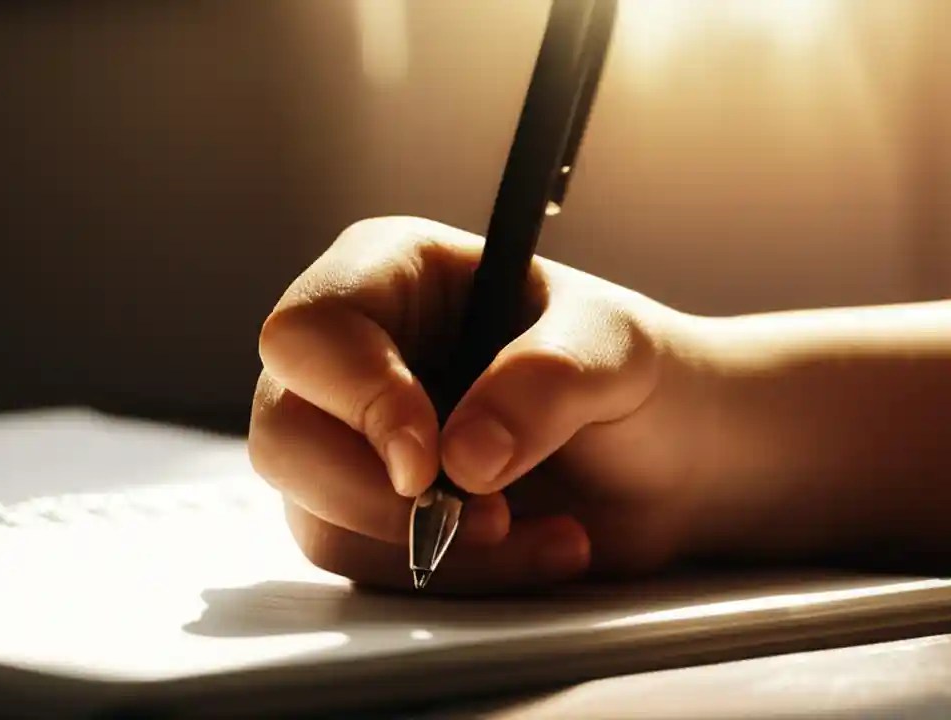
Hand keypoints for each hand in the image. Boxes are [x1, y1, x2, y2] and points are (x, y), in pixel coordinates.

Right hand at [249, 216, 710, 593]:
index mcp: (391, 275)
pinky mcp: (367, 512)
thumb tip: (464, 458)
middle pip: (284, 431)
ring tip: (531, 530)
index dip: (355, 397)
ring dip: (429, 547)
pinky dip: (451, 577)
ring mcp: (350, 439)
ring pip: (316, 512)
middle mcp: (352, 355)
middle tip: (482, 516)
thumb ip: (544, 383)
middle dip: (375, 496)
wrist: (666, 459)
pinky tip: (531, 549)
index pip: (310, 331)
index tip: (427, 462)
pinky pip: (365, 564)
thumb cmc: (633, 372)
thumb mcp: (613, 351)